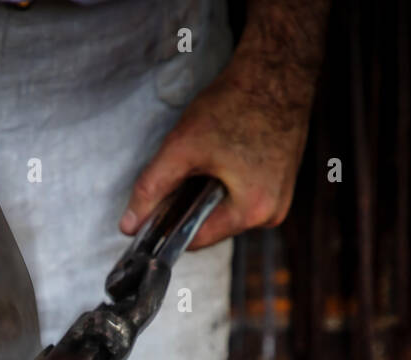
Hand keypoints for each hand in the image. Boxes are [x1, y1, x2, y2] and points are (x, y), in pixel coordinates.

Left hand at [119, 0, 326, 248]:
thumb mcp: (183, 147)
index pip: (197, 239)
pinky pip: (242, 194)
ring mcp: (281, 198)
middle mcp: (272, 213)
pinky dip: (225, 182)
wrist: (275, 69)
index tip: (151, 211)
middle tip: (181, 168)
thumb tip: (129, 224)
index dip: (168, 225)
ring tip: (204, 158)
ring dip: (207, 192)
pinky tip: (221, 156)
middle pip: (212, 225)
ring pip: (226, 209)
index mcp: (253, 211)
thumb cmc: (236, 104)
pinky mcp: (281, 182)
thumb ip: (152, 188)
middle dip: (190, 203)